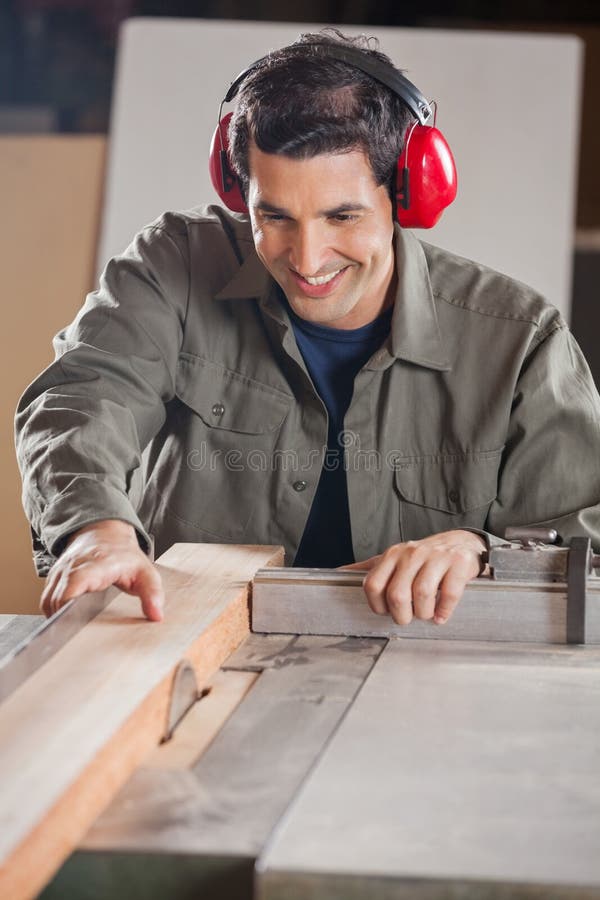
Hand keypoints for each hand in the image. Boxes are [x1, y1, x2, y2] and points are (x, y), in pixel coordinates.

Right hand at [41, 520, 163, 621]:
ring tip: (72, 627)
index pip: (72, 584)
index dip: (68, 604)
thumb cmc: (124, 554)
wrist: (105, 532)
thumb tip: (157, 615)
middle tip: (77, 633)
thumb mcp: (146, 572)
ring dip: (56, 616)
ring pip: (47, 599)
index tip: (73, 622)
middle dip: (62, 618)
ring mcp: (61, 571)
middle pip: (56, 597)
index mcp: (96, 565)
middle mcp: (74, 567)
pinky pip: (46, 597)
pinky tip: (66, 618)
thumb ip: (152, 593)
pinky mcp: (55, 576)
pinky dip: (52, 609)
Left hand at [343, 530, 485, 625]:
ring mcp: (436, 558)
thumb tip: (338, 573)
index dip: (377, 605)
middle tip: (407, 618)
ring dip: (423, 613)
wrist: (462, 543)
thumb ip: (369, 568)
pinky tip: (441, 615)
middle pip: (397, 594)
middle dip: (401, 615)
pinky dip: (444, 610)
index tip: (386, 611)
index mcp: (392, 555)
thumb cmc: (424, 557)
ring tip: (426, 616)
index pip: (373, 585)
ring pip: (422, 593)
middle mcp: (412, 554)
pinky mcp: (458, 564)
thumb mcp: (394, 559)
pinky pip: (449, 593)